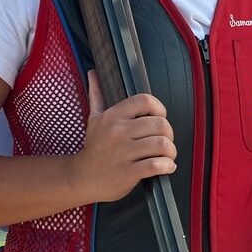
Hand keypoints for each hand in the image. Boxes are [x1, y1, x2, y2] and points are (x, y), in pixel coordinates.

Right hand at [74, 70, 176, 202]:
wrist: (80, 178)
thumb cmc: (94, 148)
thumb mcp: (93, 120)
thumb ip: (97, 96)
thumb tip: (93, 73)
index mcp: (112, 117)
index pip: (146, 101)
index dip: (159, 109)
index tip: (159, 119)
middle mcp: (117, 132)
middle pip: (160, 124)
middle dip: (169, 134)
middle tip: (165, 141)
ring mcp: (122, 153)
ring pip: (162, 144)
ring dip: (171, 151)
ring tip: (167, 155)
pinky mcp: (127, 173)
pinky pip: (157, 165)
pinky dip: (167, 166)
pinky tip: (166, 167)